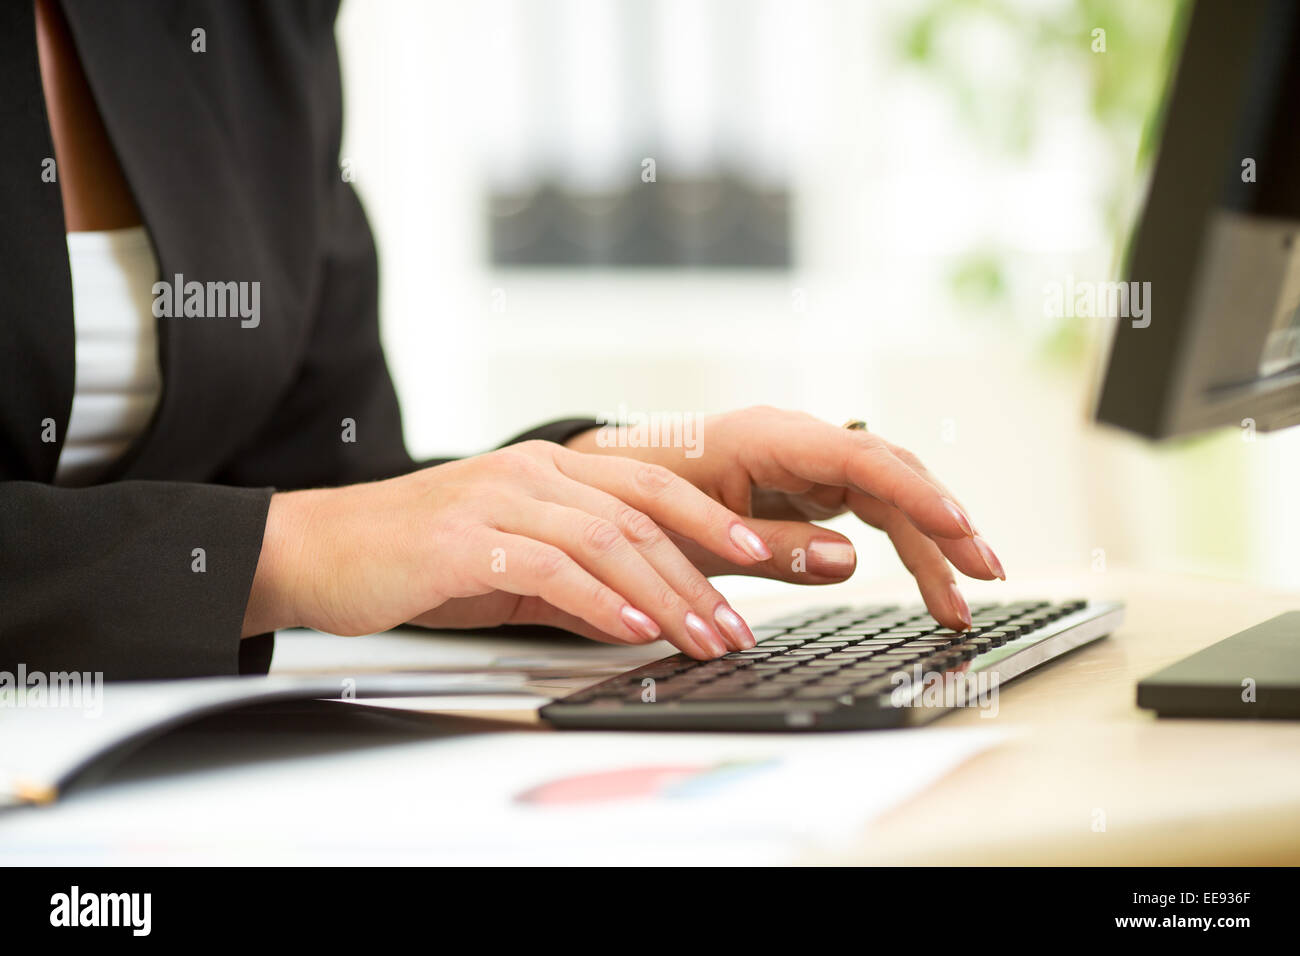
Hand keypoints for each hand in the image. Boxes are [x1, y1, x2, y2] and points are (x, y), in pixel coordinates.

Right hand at [244, 440, 785, 658]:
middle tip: (736, 623)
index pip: (649, 485)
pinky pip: (550, 567)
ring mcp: (496, 499)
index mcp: (547, 469)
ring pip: (605, 539)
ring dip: (663, 594)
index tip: (758, 555)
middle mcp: (529, 472)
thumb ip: (575, 580)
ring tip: (700, 637)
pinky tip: (632, 630)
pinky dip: (600, 601)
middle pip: (640, 515)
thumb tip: (641, 613)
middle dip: (701, 572)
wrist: (317, 549)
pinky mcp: (463, 540)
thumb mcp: (509, 561)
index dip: (709, 518)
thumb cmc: (414, 555)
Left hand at [569, 406, 1005, 631]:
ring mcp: (809, 460)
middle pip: (892, 474)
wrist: (614, 477)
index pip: (862, 458)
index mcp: (768, 436)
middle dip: (944, 525)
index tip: (961, 529)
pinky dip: (901, 543)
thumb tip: (850, 561)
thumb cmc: (645, 494)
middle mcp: (799, 440)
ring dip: (931, 542)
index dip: (918, 494)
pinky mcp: (810, 483)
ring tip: (964, 599)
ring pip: (890, 493)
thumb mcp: (700, 532)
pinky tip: (930, 577)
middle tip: (986, 576)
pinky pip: (871, 507)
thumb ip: (775, 545)